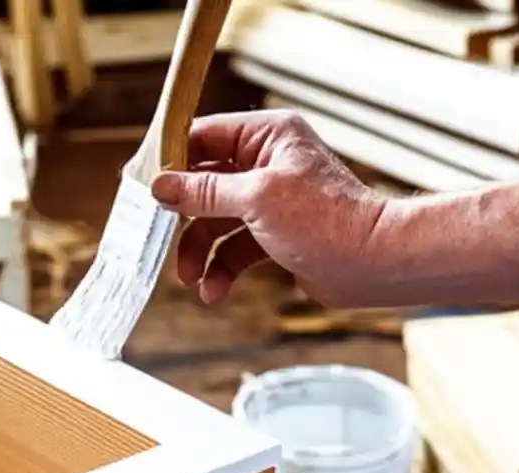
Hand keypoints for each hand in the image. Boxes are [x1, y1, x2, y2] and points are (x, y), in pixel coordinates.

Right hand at [151, 110, 389, 306]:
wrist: (373, 264)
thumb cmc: (326, 220)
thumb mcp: (255, 198)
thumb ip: (203, 192)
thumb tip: (160, 186)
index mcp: (266, 135)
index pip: (204, 136)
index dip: (172, 162)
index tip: (145, 188)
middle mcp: (266, 162)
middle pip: (203, 184)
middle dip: (184, 218)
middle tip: (159, 240)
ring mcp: (269, 200)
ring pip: (215, 222)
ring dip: (199, 251)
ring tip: (191, 278)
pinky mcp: (274, 235)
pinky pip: (233, 248)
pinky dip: (221, 269)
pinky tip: (214, 291)